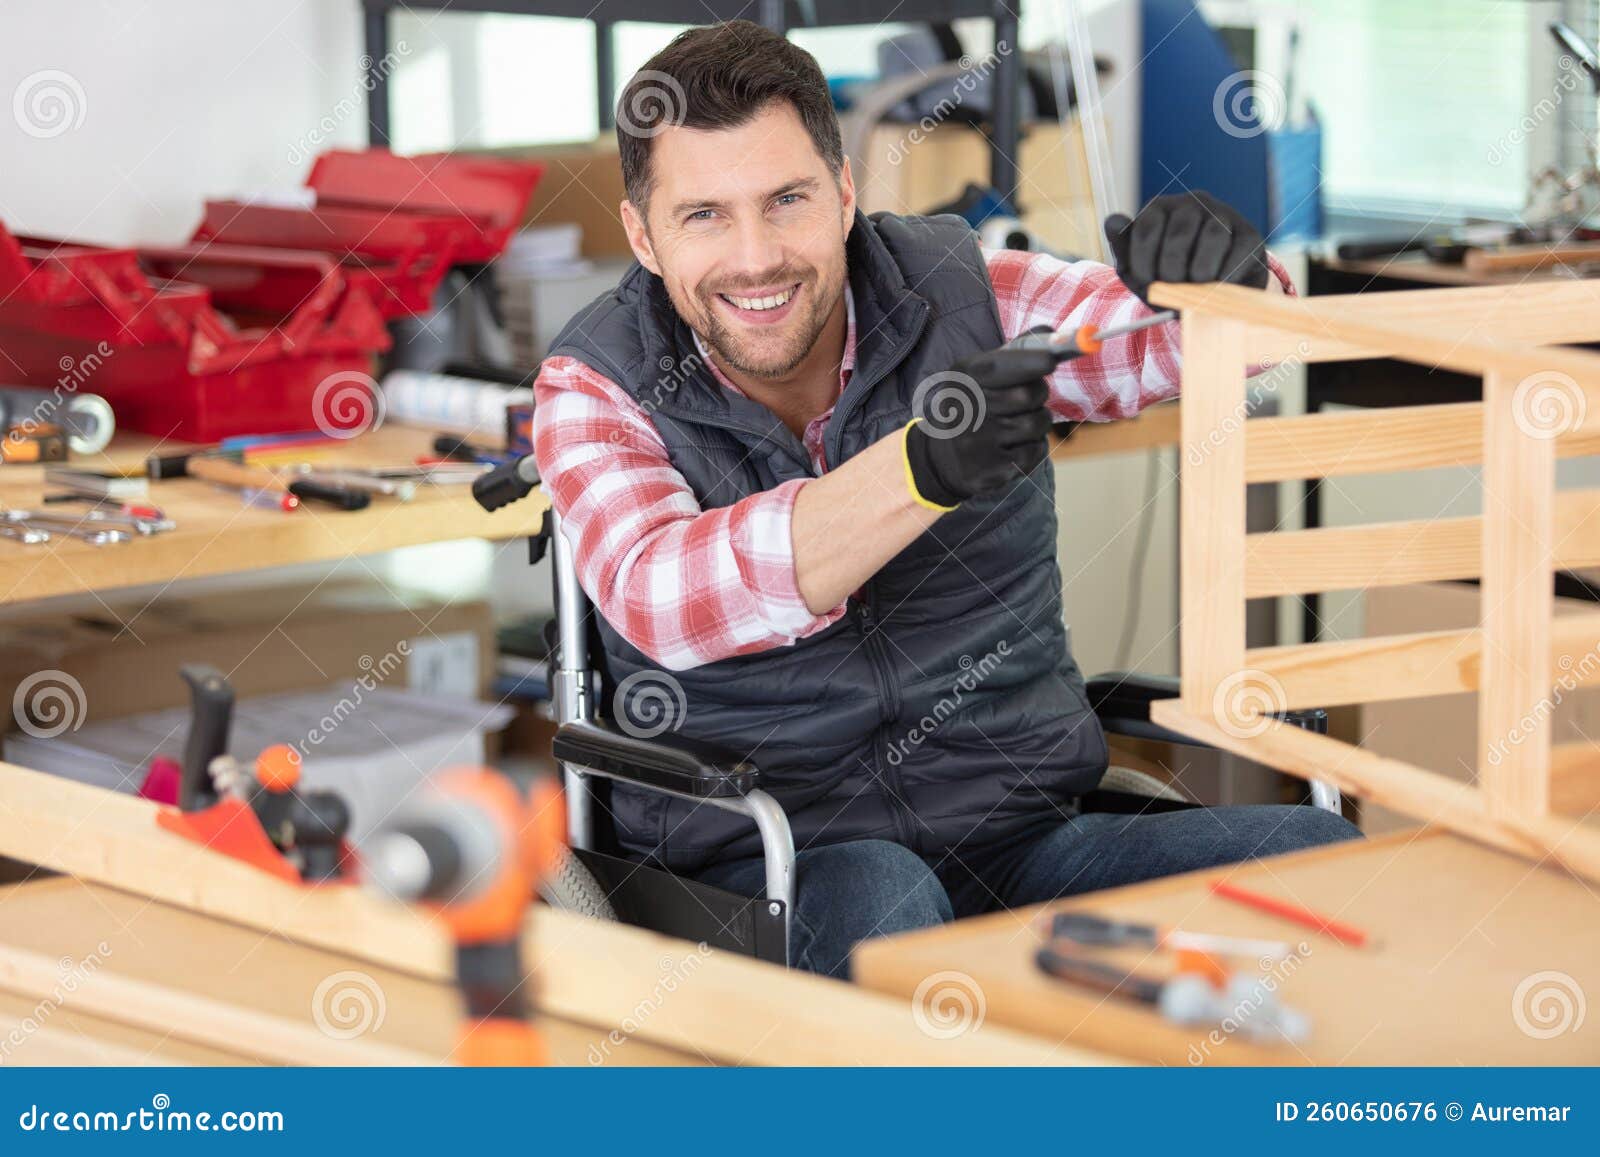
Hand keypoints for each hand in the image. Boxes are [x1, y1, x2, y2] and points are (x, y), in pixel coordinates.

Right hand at [903, 347, 1055, 508]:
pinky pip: (1036, 451)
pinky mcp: (993, 470)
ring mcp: (979, 444)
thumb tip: (1052, 334)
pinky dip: (1035, 445)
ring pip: (1036, 423)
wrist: (944, 458)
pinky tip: (1016, 444)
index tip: (1050, 361)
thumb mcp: (979, 374)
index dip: (1029, 362)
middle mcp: (967, 410)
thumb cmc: (972, 406)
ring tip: (1021, 422)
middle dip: (1039, 393)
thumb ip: (1014, 353)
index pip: (998, 368)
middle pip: (1028, 395)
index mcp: (963, 379)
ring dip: (1039, 420)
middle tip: (1030, 396)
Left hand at [1104, 190, 1267, 306]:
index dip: (1144, 260)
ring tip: (1195, 287)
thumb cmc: (1168, 279)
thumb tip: (1112, 221)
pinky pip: (1239, 250)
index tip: (1146, 282)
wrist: (1209, 296)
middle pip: (1180, 232)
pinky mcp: (1249, 234)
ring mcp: (1223, 215)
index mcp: (1160, 208)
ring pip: (1213, 236)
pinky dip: (1226, 273)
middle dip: (1172, 267)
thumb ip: (1123, 249)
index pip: (1147, 227)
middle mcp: (1192, 203)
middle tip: (1172, 286)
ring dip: (1200, 270)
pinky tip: (1217, 285)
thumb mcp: (1139, 270)